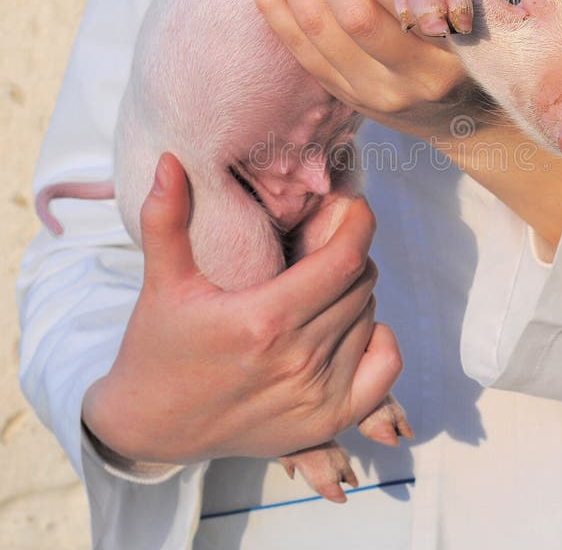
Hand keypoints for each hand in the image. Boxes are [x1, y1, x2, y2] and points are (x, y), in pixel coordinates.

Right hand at [82, 153, 400, 463]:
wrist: (151, 427)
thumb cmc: (158, 349)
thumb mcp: (162, 283)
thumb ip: (166, 219)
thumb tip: (170, 160)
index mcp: (263, 319)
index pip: (344, 260)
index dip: (359, 223)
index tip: (352, 206)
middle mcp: (298, 359)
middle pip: (361, 284)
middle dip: (351, 252)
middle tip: (325, 242)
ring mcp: (317, 395)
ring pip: (371, 317)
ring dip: (356, 292)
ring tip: (322, 284)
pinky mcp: (327, 421)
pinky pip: (385, 369)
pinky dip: (379, 340)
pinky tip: (352, 327)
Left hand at [246, 0, 561, 250]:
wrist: (479, 122)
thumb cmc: (504, 51)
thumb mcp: (519, 13)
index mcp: (451, 65)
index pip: (391, 17)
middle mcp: (408, 87)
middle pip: (341, 21)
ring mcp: (372, 97)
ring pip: (311, 35)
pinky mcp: (346, 96)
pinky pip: (297, 53)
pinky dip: (273, 7)